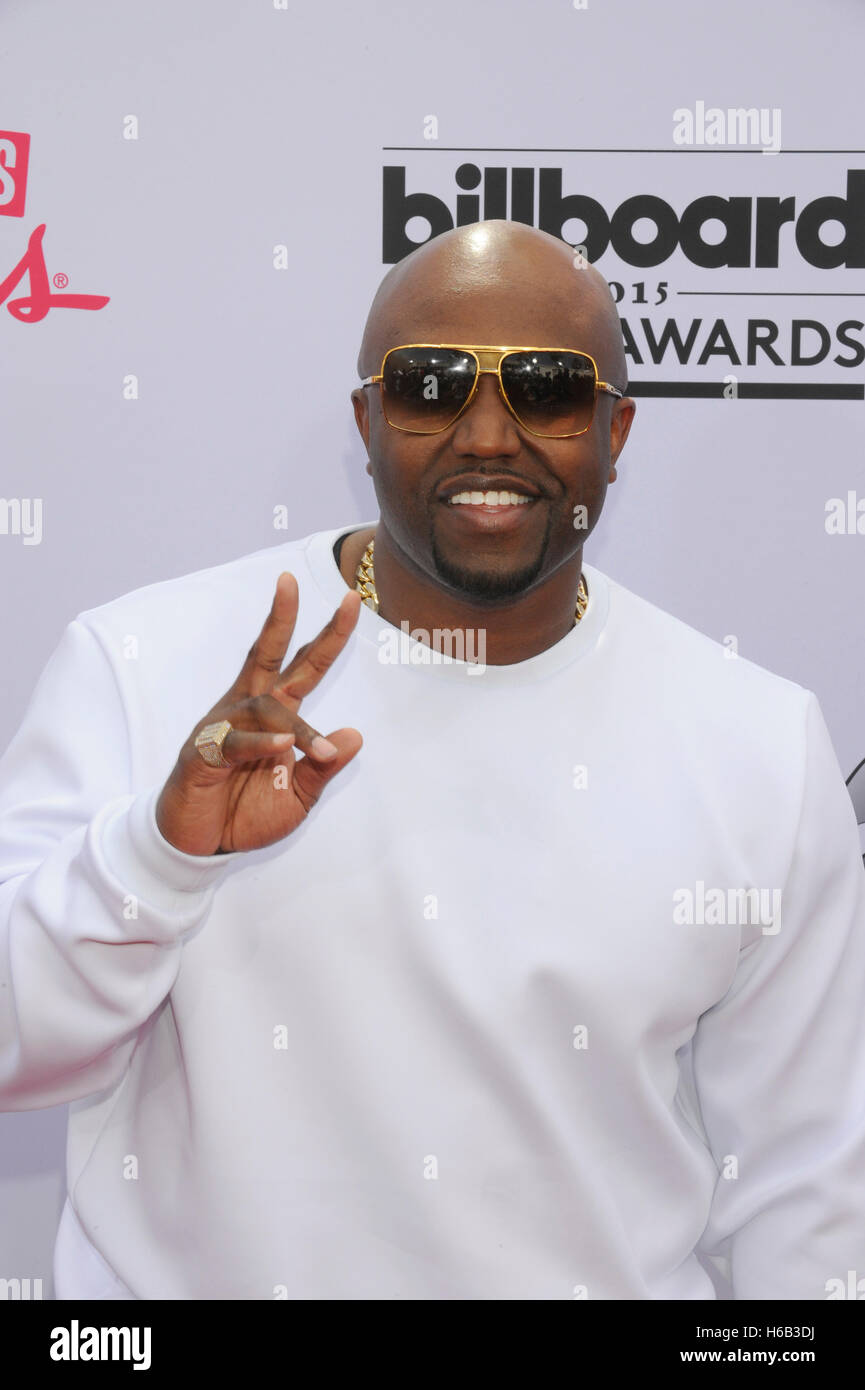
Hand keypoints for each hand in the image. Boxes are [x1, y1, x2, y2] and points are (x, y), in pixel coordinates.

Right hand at [155, 573, 362, 854]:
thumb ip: (323, 768)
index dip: (328, 635)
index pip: (305, 666)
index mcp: (274, 713)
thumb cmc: (246, 813)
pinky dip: (260, 743)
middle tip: (290, 580)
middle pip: (267, 654)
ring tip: (315, 750)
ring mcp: (221, 727)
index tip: (352, 599)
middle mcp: (246, 709)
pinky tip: (282, 746)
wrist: (201, 847)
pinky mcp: (201, 753)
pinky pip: (234, 741)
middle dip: (280, 617)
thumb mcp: (298, 796)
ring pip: (261, 707)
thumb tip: (355, 735)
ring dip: (294, 727)